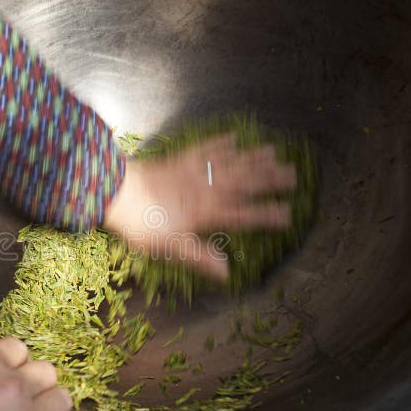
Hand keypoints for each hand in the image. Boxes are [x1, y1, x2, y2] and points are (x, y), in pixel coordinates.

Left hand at [103, 134, 295, 278]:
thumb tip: (226, 272)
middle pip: (243, 184)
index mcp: (204, 213)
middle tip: (294, 174)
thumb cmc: (140, 223)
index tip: (288, 215)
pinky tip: (233, 137)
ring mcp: (193, 172)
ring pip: (230, 164)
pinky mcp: (179, 160)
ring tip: (274, 152)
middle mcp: (204, 190)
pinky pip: (204, 150)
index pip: (242, 215)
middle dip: (269, 180)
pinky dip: (219, 143)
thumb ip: (199, 256)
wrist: (115, 190)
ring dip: (252, 158)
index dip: (266, 215)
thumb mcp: (169, 247)